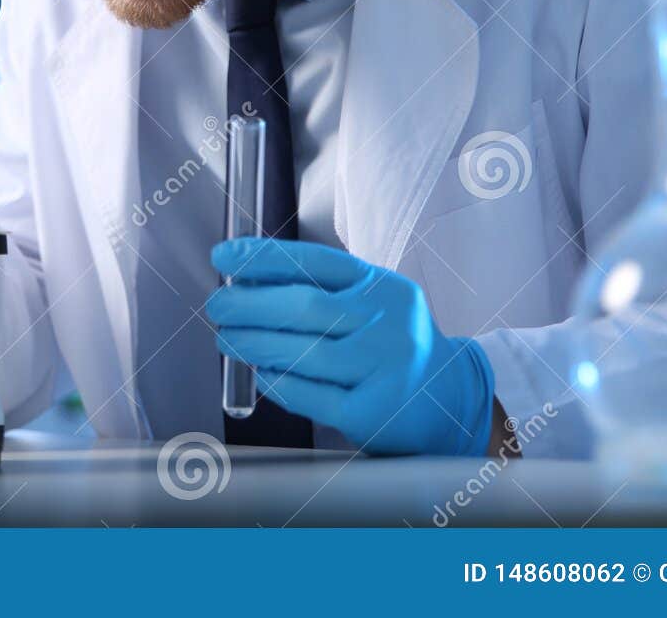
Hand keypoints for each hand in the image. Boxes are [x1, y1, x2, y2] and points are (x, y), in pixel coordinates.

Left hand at [207, 238, 494, 455]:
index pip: (316, 262)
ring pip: (303, 352)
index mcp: (383, 287)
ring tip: (226, 339)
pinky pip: (311, 394)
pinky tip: (260, 373)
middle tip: (217, 305)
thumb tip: (247, 283)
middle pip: (305, 306)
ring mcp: (385, 368)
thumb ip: (322, 291)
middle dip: (248, 304)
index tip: (224, 257)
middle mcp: (389, 323)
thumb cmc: (393, 347)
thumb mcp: (371, 305)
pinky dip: (278, 382)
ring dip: (254, 344)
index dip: (263, 257)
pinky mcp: (374, 411)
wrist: (449, 400)